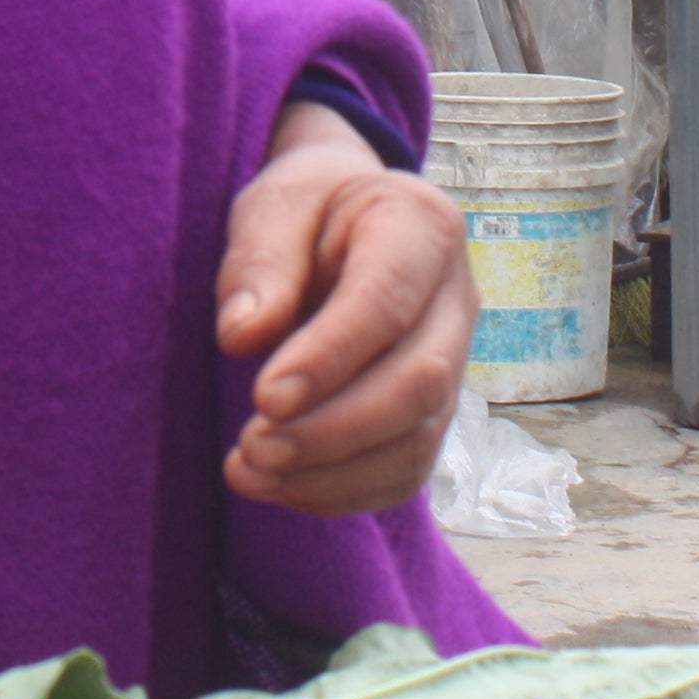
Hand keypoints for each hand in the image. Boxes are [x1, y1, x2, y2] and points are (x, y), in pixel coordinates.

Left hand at [216, 100, 474, 515]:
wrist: (344, 221)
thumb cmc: (308, 209)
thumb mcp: (275, 205)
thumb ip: (259, 262)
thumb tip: (241, 335)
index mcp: (422, 226)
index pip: (387, 303)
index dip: (331, 357)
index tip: (264, 397)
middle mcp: (456, 298)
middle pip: (420, 381)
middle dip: (334, 429)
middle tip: (253, 448)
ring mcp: (455, 359)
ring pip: (419, 438)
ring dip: (334, 472)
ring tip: (250, 473)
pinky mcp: (434, 409)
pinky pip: (407, 468)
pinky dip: (346, 492)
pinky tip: (282, 488)